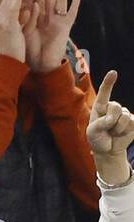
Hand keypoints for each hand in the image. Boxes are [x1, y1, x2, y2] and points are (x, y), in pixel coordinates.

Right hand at [0, 0, 28, 63]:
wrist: (7, 63)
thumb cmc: (12, 49)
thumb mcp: (15, 31)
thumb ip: (19, 19)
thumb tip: (26, 10)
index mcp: (1, 19)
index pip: (7, 0)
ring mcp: (2, 22)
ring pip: (9, 0)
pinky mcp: (7, 26)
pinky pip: (13, 10)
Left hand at [24, 0, 80, 74]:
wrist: (39, 65)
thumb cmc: (30, 51)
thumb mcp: (24, 32)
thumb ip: (24, 20)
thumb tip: (17, 10)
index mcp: (37, 19)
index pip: (36, 0)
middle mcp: (48, 18)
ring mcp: (57, 22)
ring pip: (60, 2)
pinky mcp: (64, 28)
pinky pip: (71, 15)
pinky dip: (75, 5)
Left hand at [87, 70, 133, 184]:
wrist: (107, 149)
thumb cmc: (97, 138)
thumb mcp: (92, 132)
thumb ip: (100, 123)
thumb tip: (112, 119)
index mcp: (100, 107)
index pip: (104, 93)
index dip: (108, 83)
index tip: (113, 73)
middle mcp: (113, 108)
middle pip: (116, 106)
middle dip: (111, 119)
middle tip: (107, 128)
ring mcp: (124, 114)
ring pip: (124, 116)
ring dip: (117, 128)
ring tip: (113, 132)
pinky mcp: (133, 121)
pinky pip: (132, 122)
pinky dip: (125, 131)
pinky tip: (121, 134)